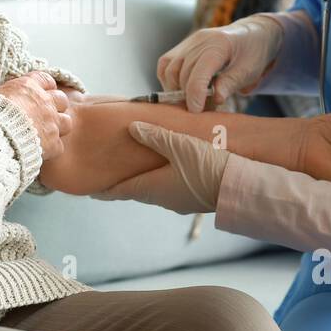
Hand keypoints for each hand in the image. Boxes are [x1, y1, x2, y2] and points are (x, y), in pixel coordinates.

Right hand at [0, 71, 72, 160]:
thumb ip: (7, 95)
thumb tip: (4, 97)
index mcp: (29, 87)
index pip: (46, 80)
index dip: (45, 87)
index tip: (41, 93)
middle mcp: (44, 102)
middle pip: (62, 100)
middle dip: (55, 107)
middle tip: (44, 116)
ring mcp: (51, 122)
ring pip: (66, 122)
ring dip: (58, 127)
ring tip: (45, 134)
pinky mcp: (52, 143)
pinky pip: (59, 145)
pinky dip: (51, 149)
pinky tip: (40, 151)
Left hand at [90, 121, 229, 213]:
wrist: (239, 187)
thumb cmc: (205, 166)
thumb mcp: (177, 145)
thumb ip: (154, 136)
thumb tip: (132, 128)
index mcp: (150, 188)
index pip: (119, 190)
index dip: (104, 189)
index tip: (91, 188)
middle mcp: (161, 199)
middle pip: (135, 189)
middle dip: (123, 182)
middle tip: (111, 172)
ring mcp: (178, 201)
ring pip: (154, 189)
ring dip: (143, 180)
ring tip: (136, 168)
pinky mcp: (193, 198)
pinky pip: (170, 188)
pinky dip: (161, 180)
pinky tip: (167, 169)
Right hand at [156, 14, 284, 112]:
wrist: (252, 34)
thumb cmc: (253, 53)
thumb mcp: (249, 70)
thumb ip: (231, 83)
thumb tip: (215, 98)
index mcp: (219, 44)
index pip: (198, 71)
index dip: (194, 94)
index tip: (196, 111)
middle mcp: (199, 40)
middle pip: (181, 73)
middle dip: (187, 96)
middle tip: (201, 110)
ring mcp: (189, 42)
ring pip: (169, 69)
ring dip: (175, 89)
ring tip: (192, 101)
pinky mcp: (183, 46)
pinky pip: (166, 64)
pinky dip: (169, 80)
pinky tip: (182, 90)